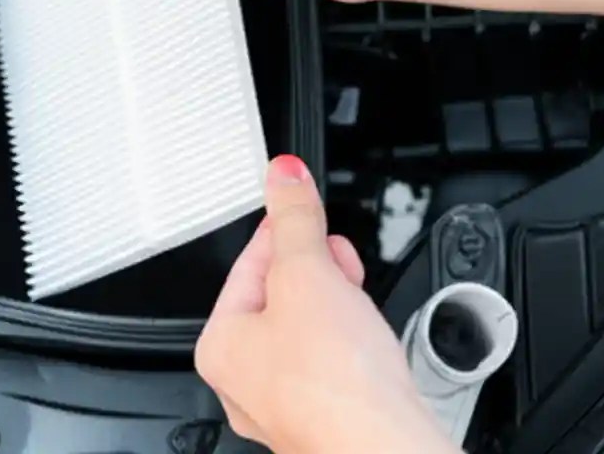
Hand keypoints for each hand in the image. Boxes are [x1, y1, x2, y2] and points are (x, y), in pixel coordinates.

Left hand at [196, 155, 458, 453]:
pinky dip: (353, 343)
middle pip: (278, 299)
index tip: (302, 206)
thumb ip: (295, 220)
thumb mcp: (309, 273)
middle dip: (314, 270)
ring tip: (357, 297)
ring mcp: (287, 406)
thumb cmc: (334, 382)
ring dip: (337, 304)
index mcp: (221, 346)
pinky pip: (334, 364)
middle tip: (337, 256)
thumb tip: (284, 176)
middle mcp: (244, 384)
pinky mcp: (328, 417)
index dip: (282, 230)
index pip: (247, 266)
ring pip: (308, 332)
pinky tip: (371, 340)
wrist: (382, 446)